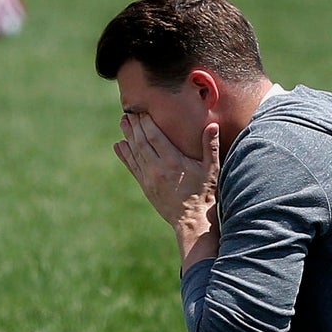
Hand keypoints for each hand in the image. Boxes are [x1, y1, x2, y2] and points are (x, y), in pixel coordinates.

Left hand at [115, 114, 220, 269]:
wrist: (192, 221)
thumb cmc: (204, 194)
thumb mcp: (211, 169)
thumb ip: (210, 146)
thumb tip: (212, 125)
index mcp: (173, 161)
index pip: (154, 136)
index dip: (146, 122)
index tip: (142, 110)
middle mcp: (157, 168)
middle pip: (141, 141)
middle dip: (135, 125)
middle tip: (129, 111)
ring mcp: (149, 178)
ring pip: (134, 152)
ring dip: (128, 136)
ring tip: (123, 122)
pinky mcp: (145, 187)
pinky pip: (132, 167)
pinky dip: (125, 155)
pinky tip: (119, 145)